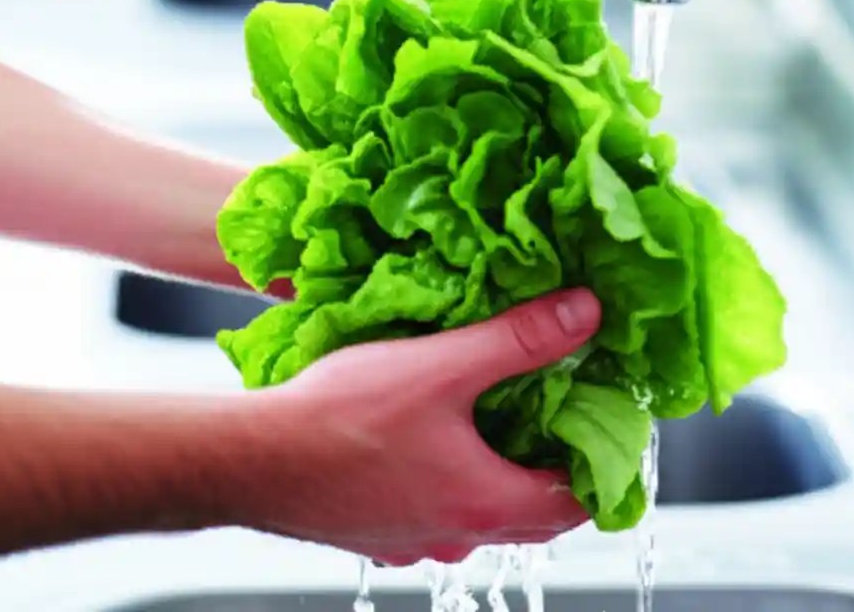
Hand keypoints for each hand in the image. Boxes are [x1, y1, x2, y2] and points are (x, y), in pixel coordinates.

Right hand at [226, 288, 601, 565]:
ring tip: (504, 420)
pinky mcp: (377, 533)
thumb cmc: (338, 418)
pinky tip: (433, 441)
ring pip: (483, 513)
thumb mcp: (443, 365)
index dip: (601, 462)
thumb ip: (519, 339)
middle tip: (566, 420)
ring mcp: (413, 540)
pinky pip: (437, 511)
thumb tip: (586, 313)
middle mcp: (456, 534)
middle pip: (534, 513)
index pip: (577, 500)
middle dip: (557, 470)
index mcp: (487, 503)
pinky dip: (454, 480)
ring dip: (502, 474)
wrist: (246, 460)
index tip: (607, 424)